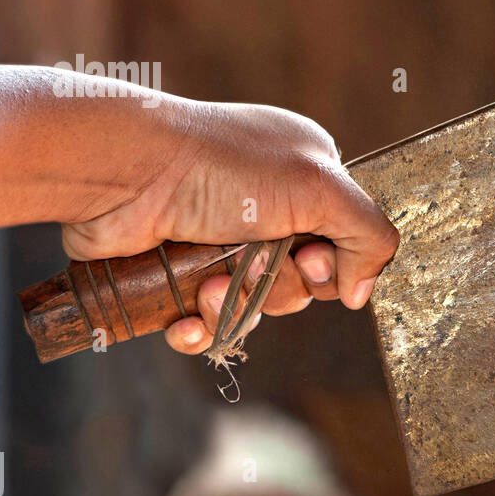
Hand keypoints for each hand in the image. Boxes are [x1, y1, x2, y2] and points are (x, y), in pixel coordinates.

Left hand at [60, 99, 398, 354]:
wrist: (124, 172)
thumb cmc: (220, 165)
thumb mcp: (321, 185)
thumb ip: (370, 234)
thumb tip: (361, 293)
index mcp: (305, 176)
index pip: (343, 241)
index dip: (331, 263)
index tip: (309, 254)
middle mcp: (265, 206)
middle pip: (302, 281)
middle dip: (279, 286)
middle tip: (252, 262)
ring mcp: (219, 239)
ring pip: (254, 306)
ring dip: (236, 307)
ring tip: (206, 286)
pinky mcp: (177, 271)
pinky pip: (205, 323)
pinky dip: (200, 330)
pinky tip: (185, 320)